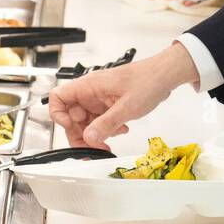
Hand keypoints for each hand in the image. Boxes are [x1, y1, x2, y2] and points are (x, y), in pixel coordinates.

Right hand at [48, 42, 198, 148]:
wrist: (165, 76)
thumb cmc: (148, 80)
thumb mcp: (127, 106)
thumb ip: (106, 123)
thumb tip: (89, 138)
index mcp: (89, 86)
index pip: (58, 97)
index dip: (58, 115)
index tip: (70, 128)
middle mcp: (90, 92)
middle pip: (71, 116)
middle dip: (80, 134)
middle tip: (92, 148)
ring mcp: (99, 99)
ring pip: (85, 122)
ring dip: (95, 134)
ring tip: (108, 142)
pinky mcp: (109, 105)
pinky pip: (99, 121)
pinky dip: (106, 130)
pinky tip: (120, 130)